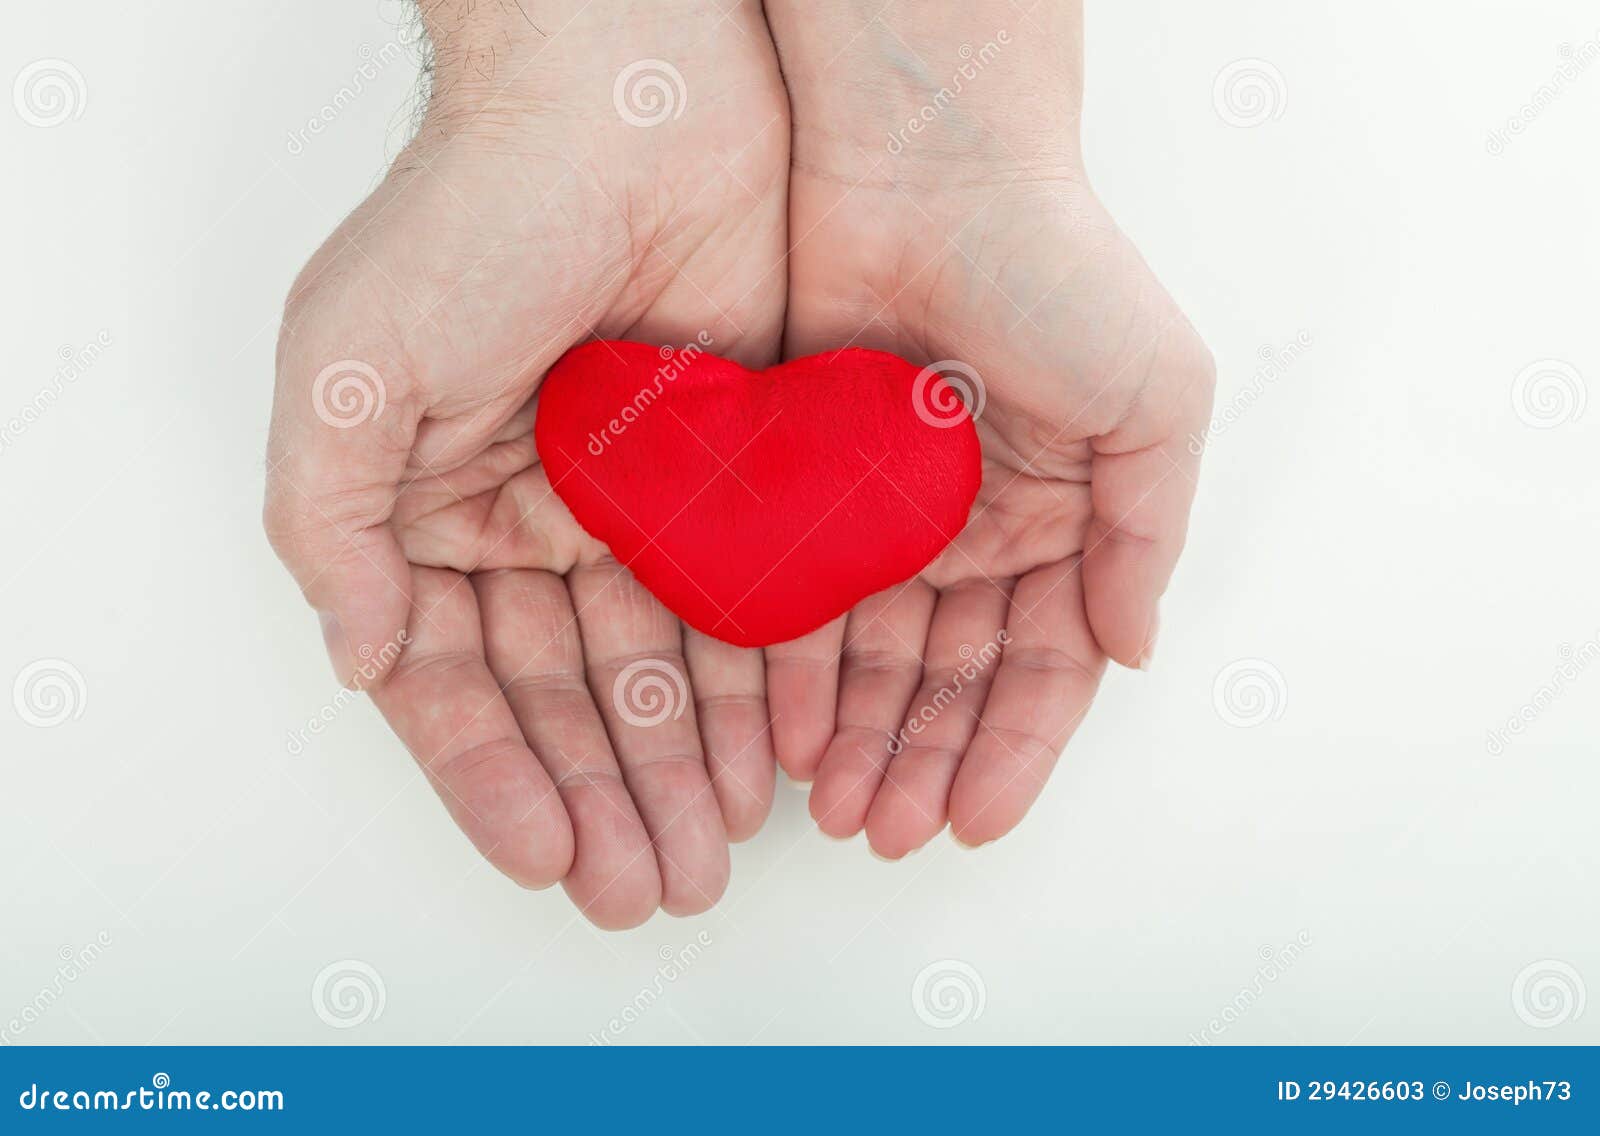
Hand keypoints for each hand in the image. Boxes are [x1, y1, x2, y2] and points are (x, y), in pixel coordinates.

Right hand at [264, 1, 788, 927]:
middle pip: (568, 693)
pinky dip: (753, 685)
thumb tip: (360, 661)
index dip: (494, 776)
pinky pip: (743, 601)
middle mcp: (531, 517)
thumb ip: (331, 527)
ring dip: (681, 764)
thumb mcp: (346, 371)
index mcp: (428, 507)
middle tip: (646, 890)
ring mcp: (635, 499)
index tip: (543, 859)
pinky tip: (769, 760)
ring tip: (708, 856)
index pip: (457, 678)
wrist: (625, 103)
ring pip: (661, 666)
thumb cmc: (468, 218)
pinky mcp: (728, 473)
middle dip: (605, 795)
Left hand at [762, 1, 1214, 855]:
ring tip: (836, 809)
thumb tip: (1133, 651)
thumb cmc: (1054, 270)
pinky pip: (797, 597)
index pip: (1042, 667)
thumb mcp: (1154, 403)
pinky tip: (781, 732)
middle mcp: (975, 529)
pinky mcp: (808, 485)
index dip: (1012, 750)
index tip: (974, 820)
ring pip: (871, 657)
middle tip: (891, 834)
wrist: (923, 167)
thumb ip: (1144, 536)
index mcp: (1063, 520)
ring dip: (858, 735)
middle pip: (950, 678)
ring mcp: (889, 512)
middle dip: (924, 759)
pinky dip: (793, 670)